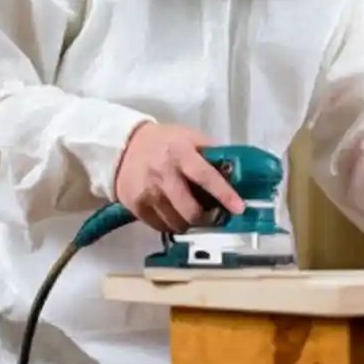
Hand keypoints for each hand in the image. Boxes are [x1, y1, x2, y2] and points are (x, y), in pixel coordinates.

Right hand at [113, 122, 244, 233]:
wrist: (124, 146)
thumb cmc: (165, 142)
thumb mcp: (190, 137)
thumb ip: (212, 153)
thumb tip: (237, 171)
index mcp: (181, 153)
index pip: (205, 176)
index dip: (224, 194)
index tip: (239, 207)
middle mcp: (163, 174)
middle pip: (190, 209)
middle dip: (207, 218)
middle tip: (215, 216)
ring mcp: (147, 192)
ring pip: (176, 222)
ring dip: (190, 223)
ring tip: (194, 214)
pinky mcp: (135, 206)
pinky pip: (160, 226)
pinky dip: (172, 224)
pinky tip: (176, 214)